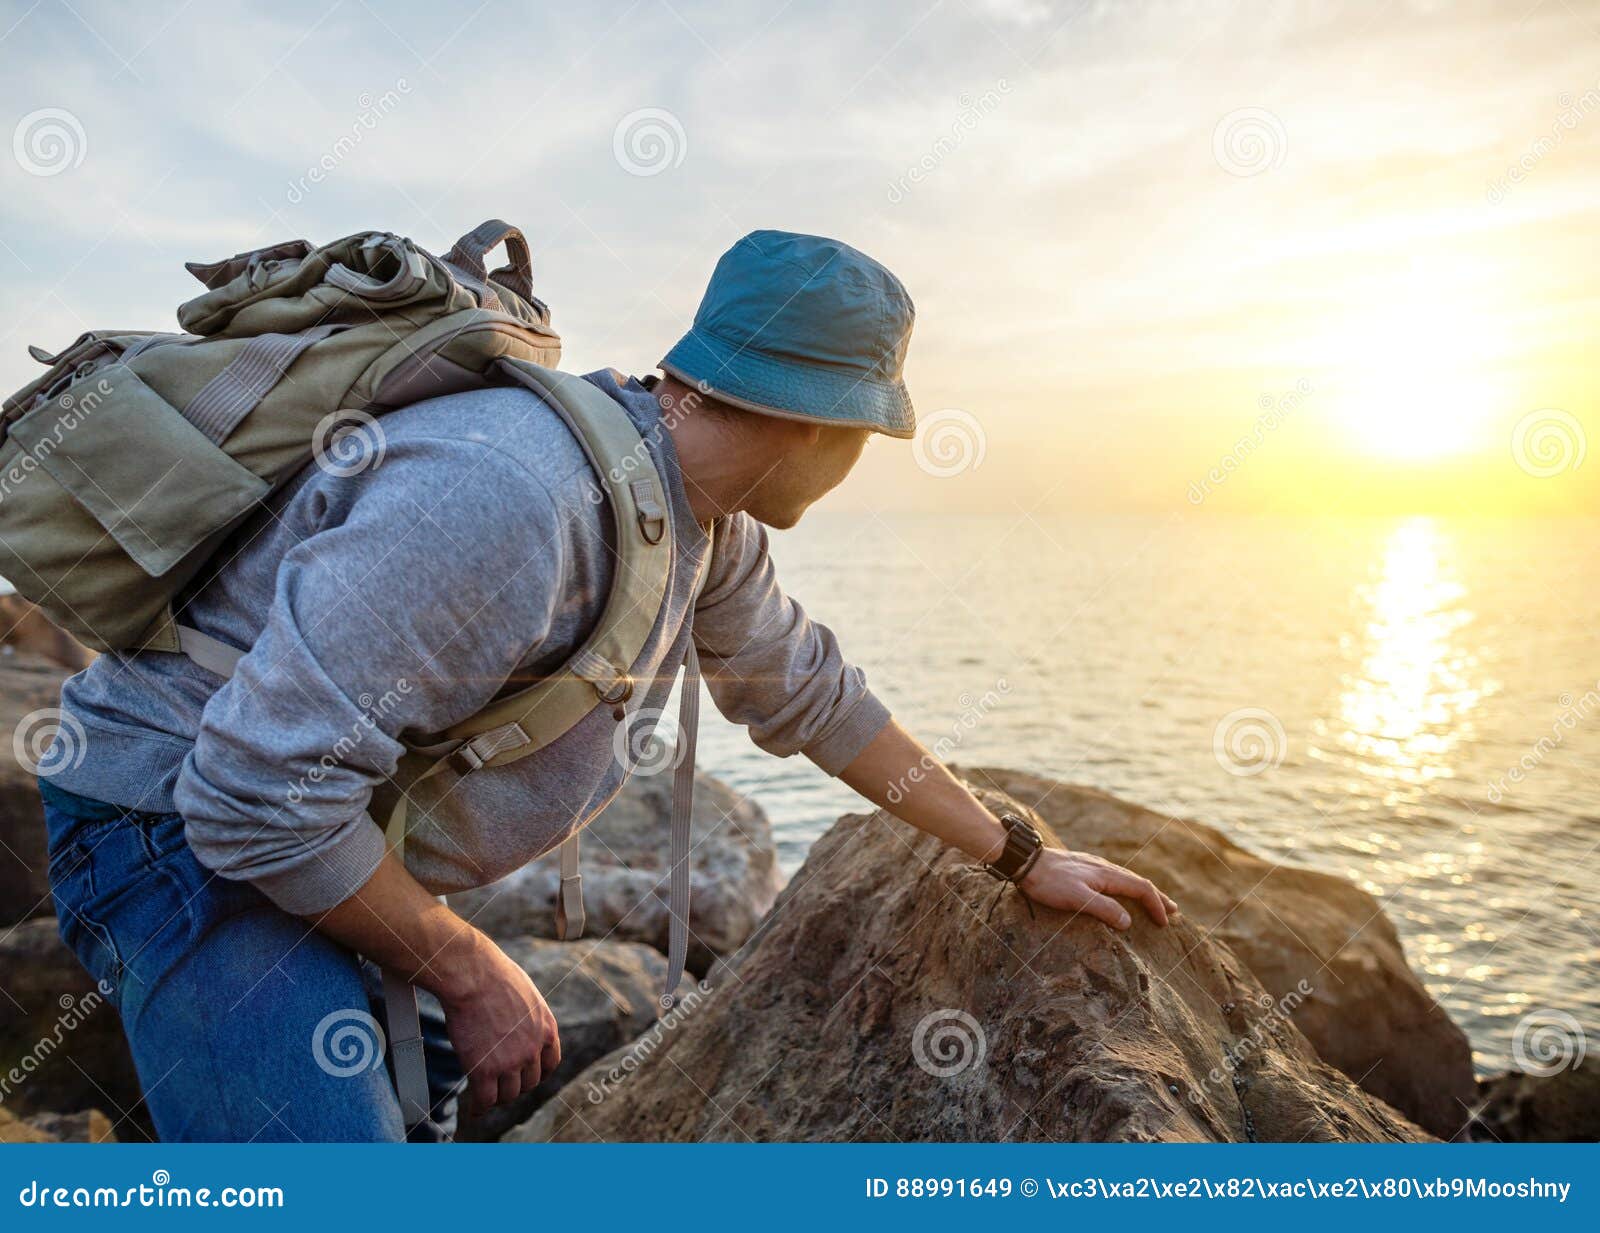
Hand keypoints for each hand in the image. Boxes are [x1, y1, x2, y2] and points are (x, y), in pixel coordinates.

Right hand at [437, 935, 561, 1115]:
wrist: (473, 975)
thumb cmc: (494, 976)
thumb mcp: (526, 994)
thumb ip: (527, 1016)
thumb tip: (518, 1021)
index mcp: (546, 1028)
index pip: (550, 1064)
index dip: (538, 1073)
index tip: (527, 1076)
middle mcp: (533, 1049)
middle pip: (529, 1083)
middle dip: (515, 1085)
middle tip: (500, 1085)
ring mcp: (510, 1062)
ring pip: (507, 1095)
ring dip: (497, 1097)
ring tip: (486, 1096)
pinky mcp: (485, 1070)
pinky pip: (485, 1100)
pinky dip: (480, 1107)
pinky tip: (475, 1108)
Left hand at [1017, 848, 1177, 929]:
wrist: (1025, 861)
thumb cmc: (1049, 882)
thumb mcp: (1076, 898)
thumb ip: (1103, 909)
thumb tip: (1128, 922)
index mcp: (1107, 874)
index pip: (1141, 888)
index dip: (1156, 905)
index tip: (1165, 923)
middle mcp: (1104, 867)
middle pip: (1138, 881)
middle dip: (1156, 897)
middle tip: (1173, 910)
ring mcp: (1094, 866)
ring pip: (1126, 878)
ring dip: (1142, 891)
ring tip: (1152, 902)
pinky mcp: (1083, 868)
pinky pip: (1114, 878)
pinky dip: (1126, 887)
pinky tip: (1120, 891)